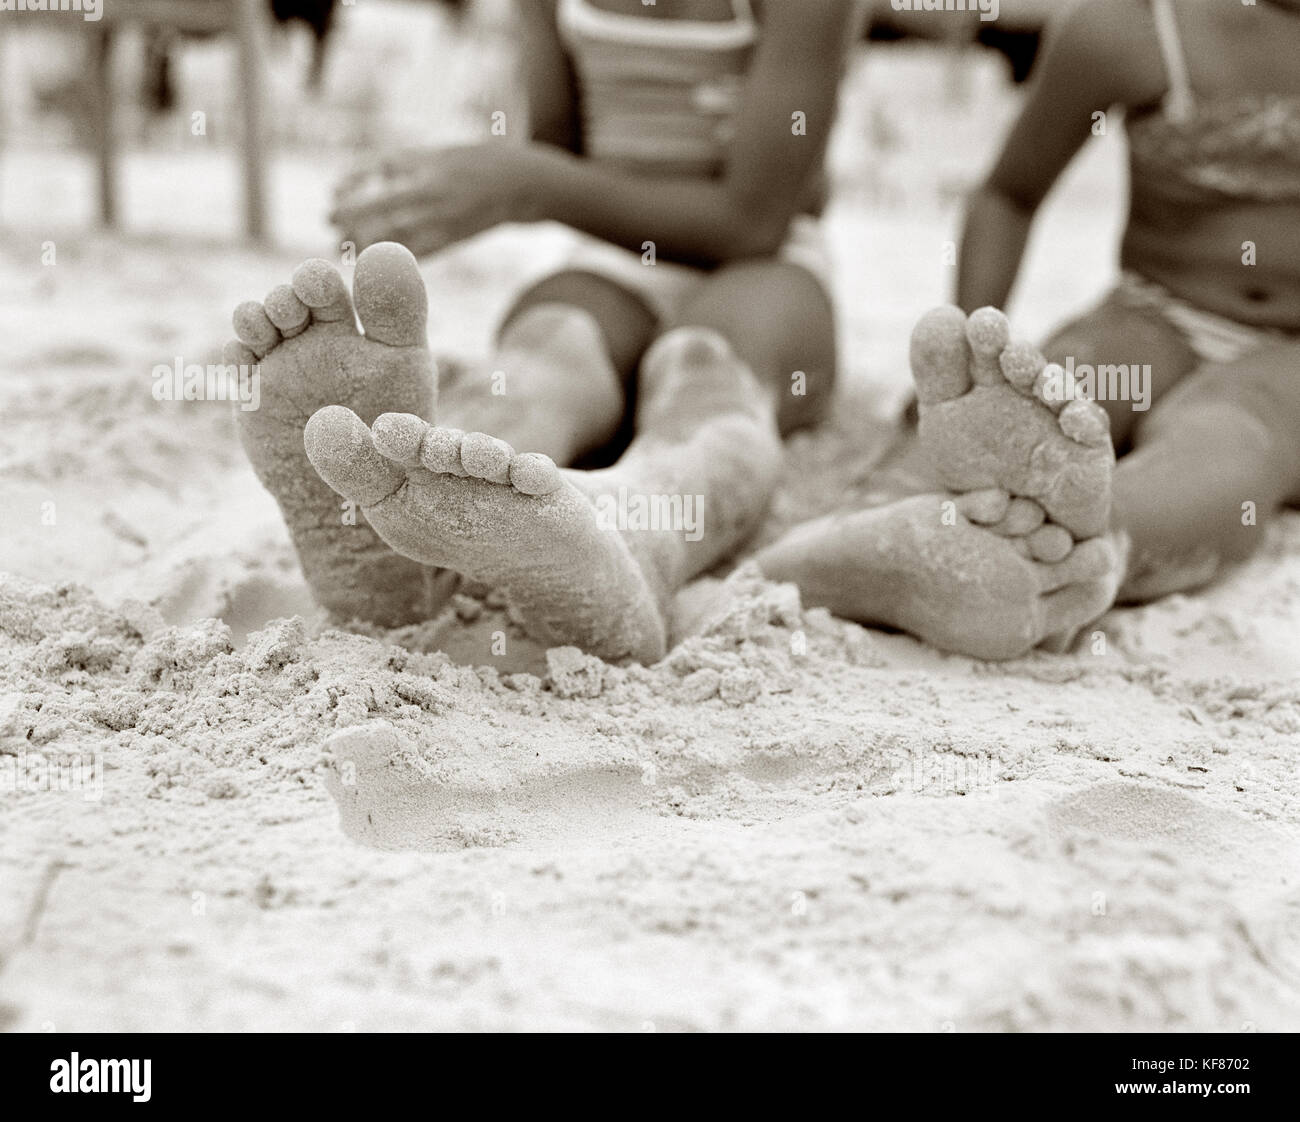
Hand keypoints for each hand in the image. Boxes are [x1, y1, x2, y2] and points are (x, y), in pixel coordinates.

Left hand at [330, 144, 553, 256]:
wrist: (522, 184)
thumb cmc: (478, 162)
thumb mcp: (440, 152)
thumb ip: (408, 165)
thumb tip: (370, 175)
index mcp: (428, 162)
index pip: (378, 171)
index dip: (353, 183)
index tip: (332, 192)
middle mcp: (432, 190)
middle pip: (380, 205)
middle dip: (351, 215)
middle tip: (328, 222)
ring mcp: (442, 217)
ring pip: (394, 233)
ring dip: (366, 241)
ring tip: (343, 245)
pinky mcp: (451, 238)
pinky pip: (415, 251)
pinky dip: (392, 256)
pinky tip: (374, 260)